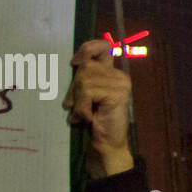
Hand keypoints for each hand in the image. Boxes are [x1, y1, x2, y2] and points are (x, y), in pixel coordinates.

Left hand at [63, 39, 134, 178]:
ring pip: (84, 81)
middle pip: (86, 67)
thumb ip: (81, 81)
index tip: (74, 62)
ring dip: (77, 101)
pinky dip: (81, 108)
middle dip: (73, 89)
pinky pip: (88, 92)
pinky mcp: (118, 94)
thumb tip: (71, 65)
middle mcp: (118, 76)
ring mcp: (120, 84)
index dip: (87, 48)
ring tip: (82, 115)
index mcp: (110, 74)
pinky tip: (87, 119)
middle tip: (74, 107)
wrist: (105, 145)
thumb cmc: (91, 122)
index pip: (103, 47)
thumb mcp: (83, 97)